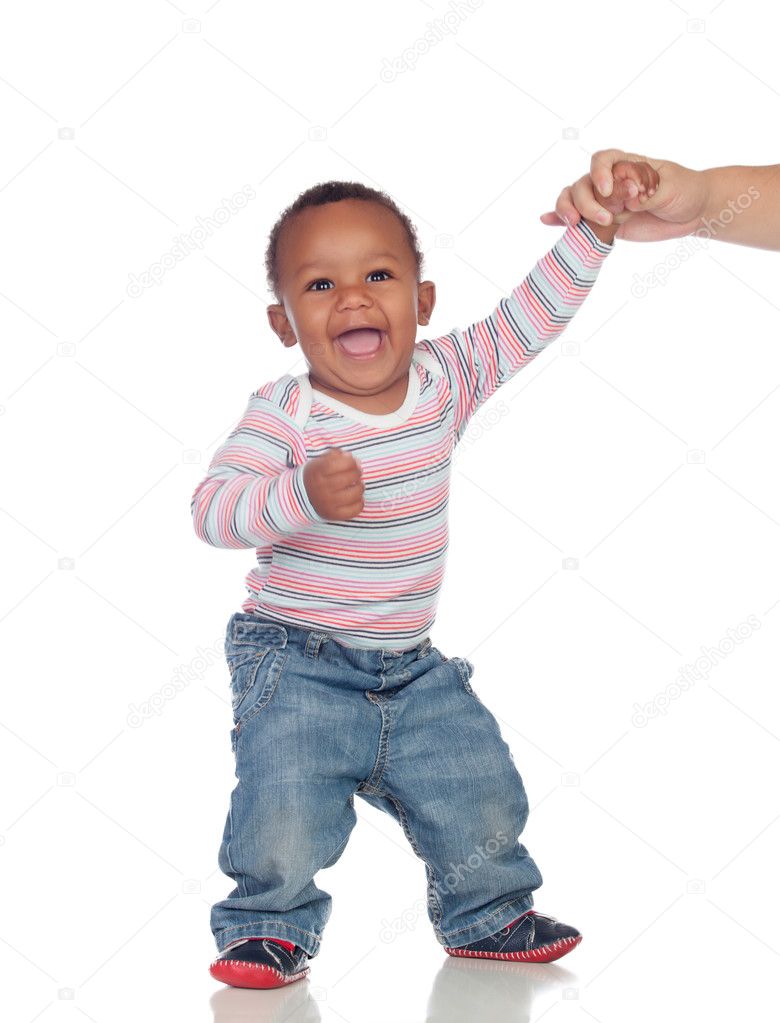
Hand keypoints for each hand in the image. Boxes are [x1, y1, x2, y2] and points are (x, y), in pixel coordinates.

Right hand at [303, 447, 363, 520]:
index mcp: (318, 471)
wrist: (300, 497)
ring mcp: (328, 502)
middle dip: (357, 473)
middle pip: (351, 477)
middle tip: (356, 474)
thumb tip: (354, 460)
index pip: (344, 463)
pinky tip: (354, 498)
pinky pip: (356, 509)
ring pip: (356, 493)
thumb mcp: (320, 461)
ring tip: (356, 485)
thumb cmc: (316, 476)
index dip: (352, 461)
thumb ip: (336, 455)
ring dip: (360, 487)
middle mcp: (322, 487)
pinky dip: (359, 502)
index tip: (352, 462)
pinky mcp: (333, 515)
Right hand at [541, 149, 709, 241]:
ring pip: (573, 199)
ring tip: (574, 224)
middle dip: (586, 202)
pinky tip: (547, 220)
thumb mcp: (671, 188)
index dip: (599, 173)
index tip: (608, 190)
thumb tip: (625, 201)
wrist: (692, 211)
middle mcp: (611, 182)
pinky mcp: (603, 223)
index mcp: (627, 166)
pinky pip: (576, 219)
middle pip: (582, 184)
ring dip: (568, 209)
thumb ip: (647, 194)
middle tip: (606, 219)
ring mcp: (604, 202)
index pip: (603, 160)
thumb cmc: (685, 191)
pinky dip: (558, 219)